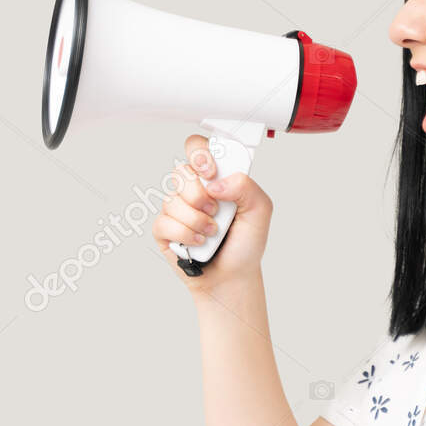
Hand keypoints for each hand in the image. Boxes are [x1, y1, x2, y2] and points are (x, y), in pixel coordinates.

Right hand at [152, 134, 273, 288]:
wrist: (231, 277)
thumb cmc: (245, 244)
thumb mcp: (260, 211)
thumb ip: (247, 187)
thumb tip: (216, 183)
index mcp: (216, 178)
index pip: (198, 148)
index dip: (200, 154)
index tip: (212, 172)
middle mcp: (194, 189)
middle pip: (180, 171)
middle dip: (198, 193)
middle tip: (214, 209)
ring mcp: (177, 209)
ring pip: (173, 200)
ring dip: (197, 220)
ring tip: (211, 232)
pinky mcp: (164, 229)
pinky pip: (164, 223)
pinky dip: (185, 235)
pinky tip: (198, 243)